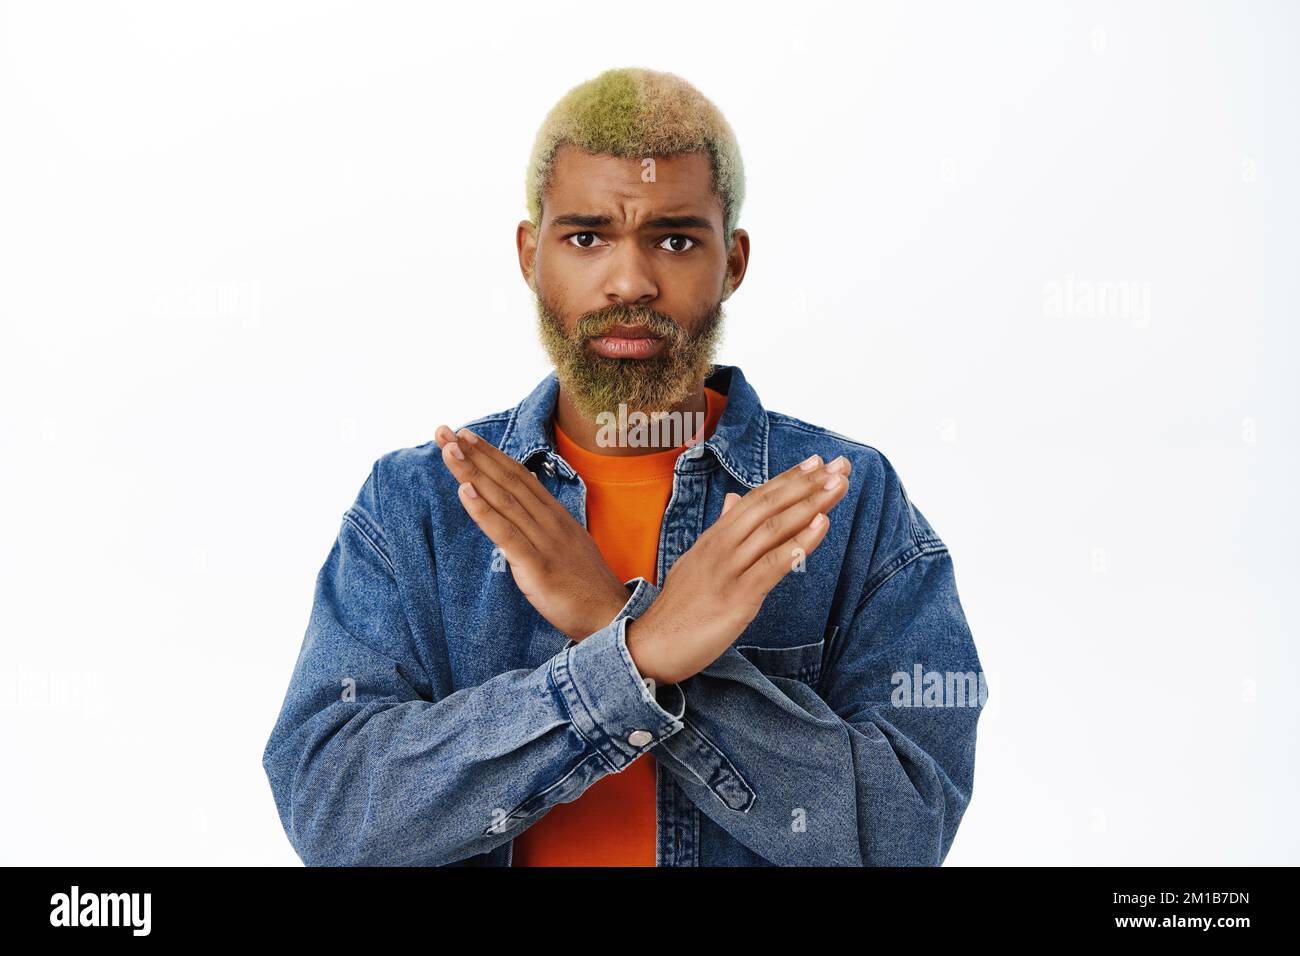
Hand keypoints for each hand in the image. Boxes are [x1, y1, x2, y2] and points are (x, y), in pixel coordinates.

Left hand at [433, 425, 630, 641]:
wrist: (613, 616)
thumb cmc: (587, 586)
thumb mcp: (567, 545)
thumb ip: (546, 524)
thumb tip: (529, 503)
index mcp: (555, 515)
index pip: (518, 476)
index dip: (491, 454)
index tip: (465, 436)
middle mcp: (549, 521)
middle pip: (506, 480)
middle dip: (473, 454)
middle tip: (444, 432)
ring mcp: (544, 541)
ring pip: (503, 499)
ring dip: (472, 472)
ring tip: (448, 450)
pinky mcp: (537, 565)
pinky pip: (506, 534)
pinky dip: (483, 511)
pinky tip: (464, 492)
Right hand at [626, 453, 852, 683]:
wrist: (652, 645)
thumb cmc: (680, 607)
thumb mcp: (698, 561)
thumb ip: (721, 530)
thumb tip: (736, 499)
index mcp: (715, 537)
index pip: (757, 498)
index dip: (788, 479)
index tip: (817, 462)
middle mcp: (722, 547)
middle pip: (769, 506)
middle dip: (807, 484)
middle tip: (840, 465)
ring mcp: (728, 570)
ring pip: (773, 529)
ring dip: (810, 506)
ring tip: (838, 486)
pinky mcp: (736, 598)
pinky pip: (771, 566)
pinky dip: (798, 545)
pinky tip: (820, 528)